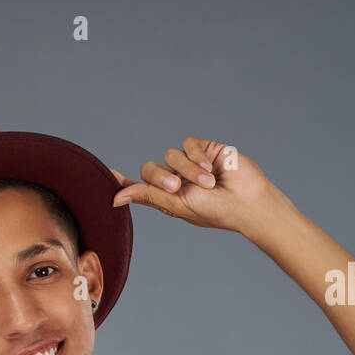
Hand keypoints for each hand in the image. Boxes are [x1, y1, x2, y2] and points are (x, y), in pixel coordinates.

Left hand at [111, 137, 274, 232]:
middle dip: (161, 177)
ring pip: (170, 155)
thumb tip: (116, 198)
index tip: (109, 176)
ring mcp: (190, 163)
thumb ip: (147, 195)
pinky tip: (210, 168)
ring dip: (187, 170)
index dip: (125, 182)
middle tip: (177, 187)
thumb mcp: (177, 204)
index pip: (141, 186)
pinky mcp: (205, 149)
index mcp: (167, 197)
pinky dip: (196, 157)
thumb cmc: (214, 210)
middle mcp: (176, 179)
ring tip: (206, 183)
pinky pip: (188, 145)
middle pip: (150, 169)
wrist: (246, 201)